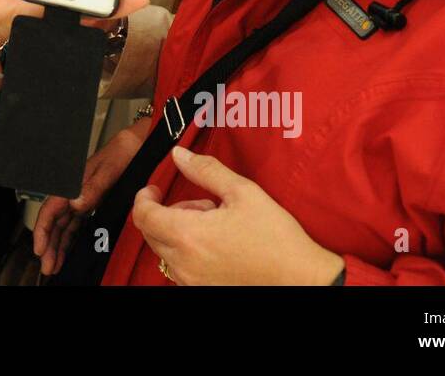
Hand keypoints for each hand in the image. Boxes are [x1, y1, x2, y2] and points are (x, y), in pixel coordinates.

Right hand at [34, 123, 145, 275]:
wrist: (144, 140)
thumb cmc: (128, 148)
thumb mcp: (112, 166)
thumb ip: (94, 186)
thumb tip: (75, 203)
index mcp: (77, 180)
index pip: (52, 208)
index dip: (44, 230)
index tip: (41, 249)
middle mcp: (78, 189)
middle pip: (57, 221)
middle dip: (50, 244)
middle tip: (49, 265)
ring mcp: (86, 195)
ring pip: (66, 224)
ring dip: (60, 244)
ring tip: (56, 262)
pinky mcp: (96, 199)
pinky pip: (78, 222)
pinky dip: (72, 237)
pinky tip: (69, 247)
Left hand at [132, 145, 344, 284]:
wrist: (301, 278)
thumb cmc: (276, 238)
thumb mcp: (242, 192)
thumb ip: (205, 170)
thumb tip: (179, 155)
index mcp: (188, 235)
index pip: (143, 215)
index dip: (144, 197)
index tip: (155, 188)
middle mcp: (183, 262)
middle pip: (151, 232)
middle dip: (167, 212)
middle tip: (200, 204)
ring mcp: (191, 280)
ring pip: (165, 249)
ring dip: (179, 231)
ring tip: (215, 223)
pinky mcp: (202, 290)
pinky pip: (180, 266)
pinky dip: (188, 250)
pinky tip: (217, 243)